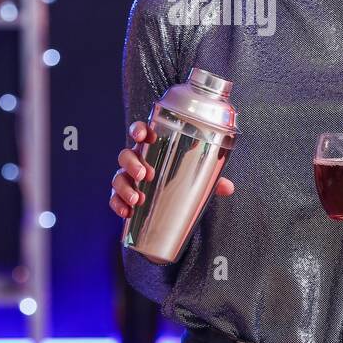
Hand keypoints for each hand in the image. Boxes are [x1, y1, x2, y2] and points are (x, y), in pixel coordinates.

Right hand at [109, 120, 234, 218]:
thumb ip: (209, 179)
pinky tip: (127, 213)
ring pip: (118, 177)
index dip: (139, 130)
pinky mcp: (122, 196)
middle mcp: (137, 160)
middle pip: (126, 155)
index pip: (141, 133)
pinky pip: (114, 199)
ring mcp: (128, 178)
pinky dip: (118, 205)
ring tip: (138, 199)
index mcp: (153, 148)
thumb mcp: (195, 176)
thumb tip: (228, 188)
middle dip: (133, 163)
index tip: (143, 135)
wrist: (168, 201)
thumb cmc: (179, 178)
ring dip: (125, 187)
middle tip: (145, 175)